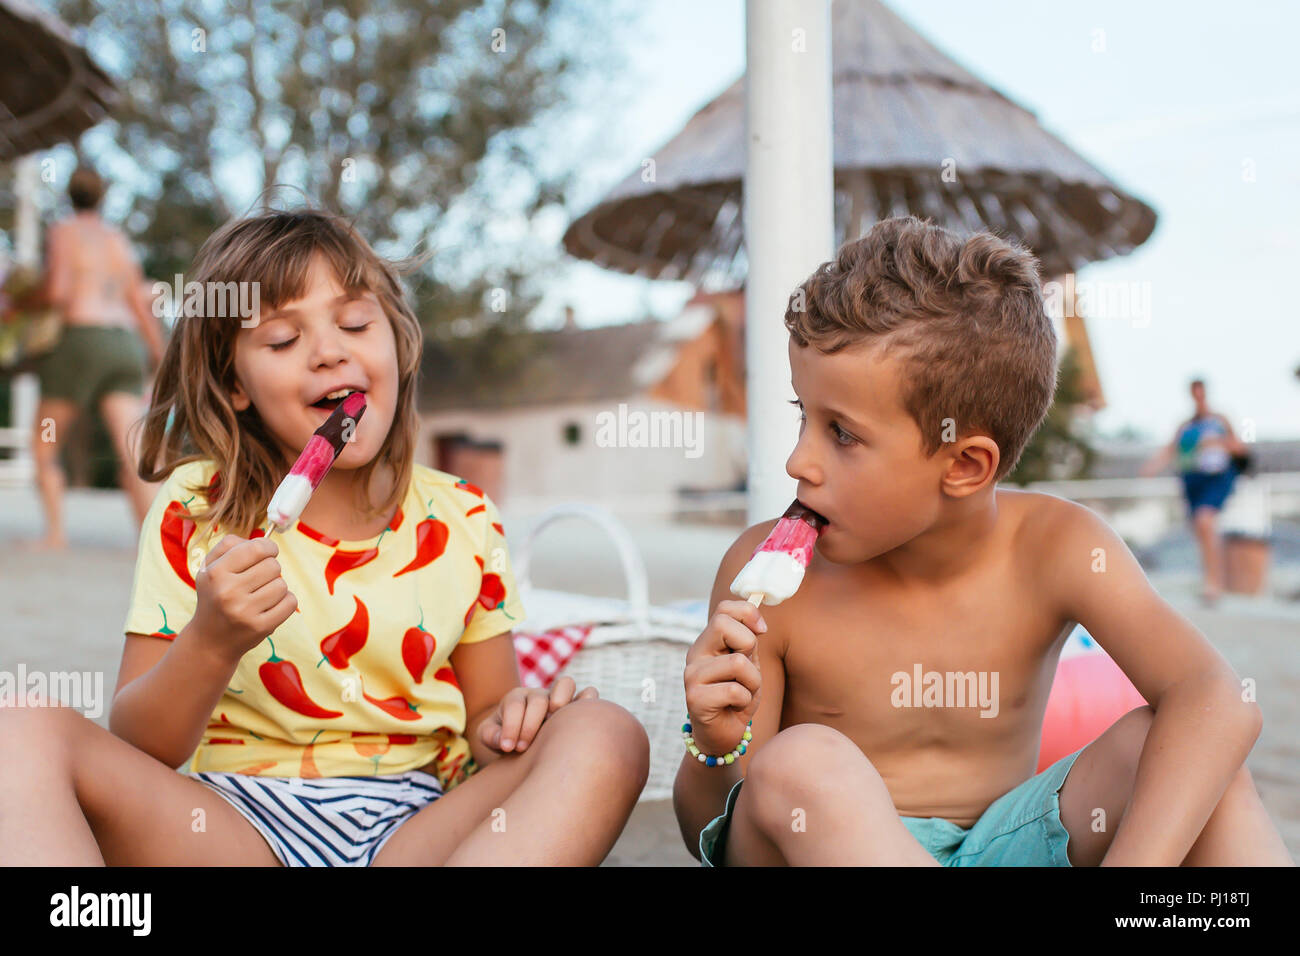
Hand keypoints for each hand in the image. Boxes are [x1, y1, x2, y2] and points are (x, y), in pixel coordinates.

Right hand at [189, 535, 297, 662]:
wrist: (210, 641)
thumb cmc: (215, 596)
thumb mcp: (210, 568)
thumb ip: (230, 545)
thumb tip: (262, 539)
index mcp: (216, 573)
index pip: (257, 548)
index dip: (268, 547)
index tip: (268, 553)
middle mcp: (228, 592)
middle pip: (273, 566)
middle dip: (270, 570)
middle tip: (257, 581)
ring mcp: (244, 611)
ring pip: (282, 584)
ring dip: (276, 587)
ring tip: (260, 596)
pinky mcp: (260, 627)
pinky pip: (290, 602)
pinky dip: (285, 602)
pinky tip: (269, 607)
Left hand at [478, 676, 597, 753]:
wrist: (522, 742)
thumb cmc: (506, 738)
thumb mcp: (490, 736)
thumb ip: (490, 736)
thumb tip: (506, 741)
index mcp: (517, 698)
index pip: (515, 706)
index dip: (511, 727)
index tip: (508, 749)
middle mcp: (539, 695)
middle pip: (538, 700)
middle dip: (530, 726)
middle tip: (523, 748)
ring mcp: (560, 699)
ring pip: (566, 684)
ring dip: (561, 701)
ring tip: (554, 724)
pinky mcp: (577, 707)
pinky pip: (589, 694)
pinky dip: (587, 702)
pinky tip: (581, 724)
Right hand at [683, 599, 763, 756]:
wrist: (724, 735)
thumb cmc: (738, 697)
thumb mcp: (748, 665)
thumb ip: (749, 642)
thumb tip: (758, 621)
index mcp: (708, 642)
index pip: (723, 609)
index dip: (748, 613)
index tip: (762, 631)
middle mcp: (695, 654)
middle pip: (724, 625)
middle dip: (748, 646)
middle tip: (747, 669)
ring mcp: (692, 676)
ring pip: (737, 662)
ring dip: (752, 682)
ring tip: (743, 694)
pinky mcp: (695, 699)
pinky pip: (735, 690)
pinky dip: (744, 701)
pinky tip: (734, 707)